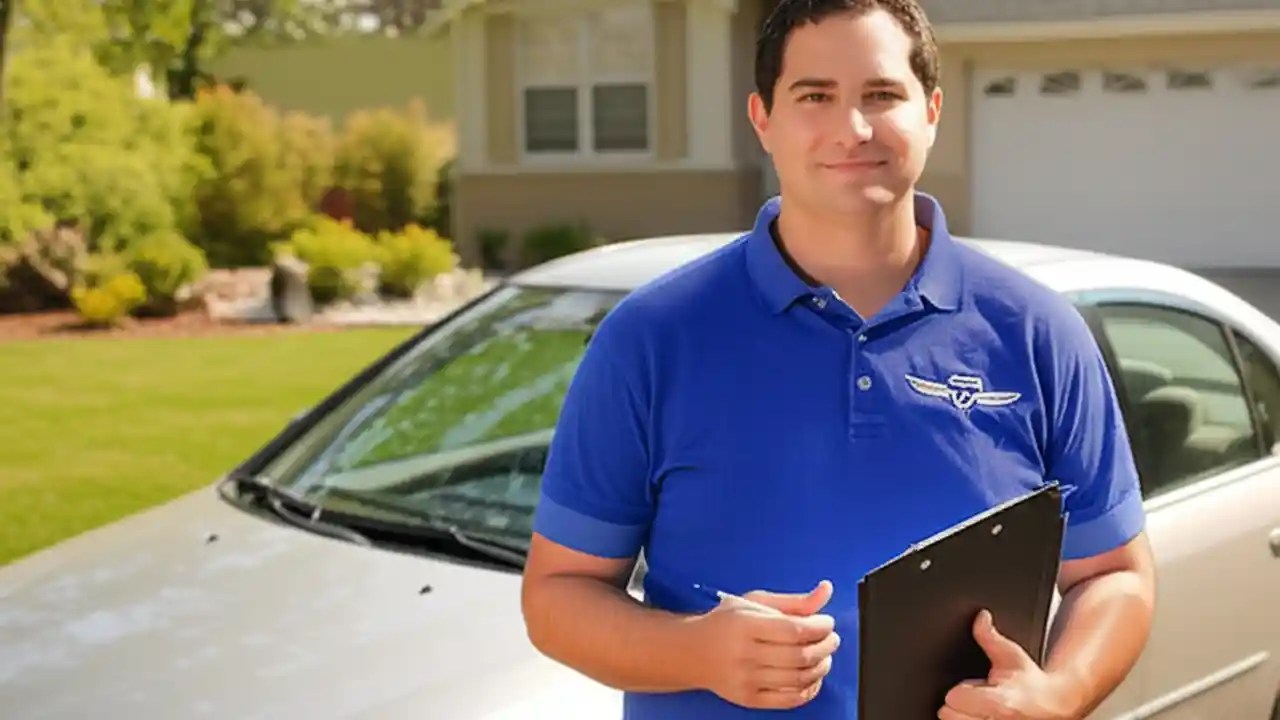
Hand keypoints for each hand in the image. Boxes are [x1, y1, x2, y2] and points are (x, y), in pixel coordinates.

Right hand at [693, 580, 840, 710]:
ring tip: (824, 655)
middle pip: (800, 655)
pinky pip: (790, 699)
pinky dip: (810, 689)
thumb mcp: (755, 602)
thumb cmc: (726, 623)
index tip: (827, 622)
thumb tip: (826, 590)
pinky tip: (813, 676)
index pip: (794, 630)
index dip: (819, 627)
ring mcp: (746, 680)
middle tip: (831, 638)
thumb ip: (793, 600)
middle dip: (826, 646)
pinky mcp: (750, 699)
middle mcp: (744, 654)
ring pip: (798, 678)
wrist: (692, 652)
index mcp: (745, 625)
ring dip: (821, 666)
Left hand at [938, 610, 1080, 719]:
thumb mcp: (1010, 656)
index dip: (960, 690)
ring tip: (982, 711)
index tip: (974, 688)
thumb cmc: (1032, 682)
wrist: (1057, 704)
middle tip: (978, 701)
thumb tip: (981, 617)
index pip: (954, 698)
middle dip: (960, 706)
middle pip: (950, 715)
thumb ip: (990, 637)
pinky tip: (986, 717)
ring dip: (965, 717)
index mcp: (998, 703)